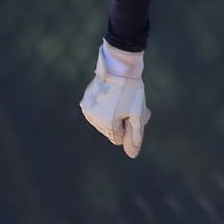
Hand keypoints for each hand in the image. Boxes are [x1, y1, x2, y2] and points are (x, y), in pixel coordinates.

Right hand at [79, 41, 149, 157]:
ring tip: (119, 101)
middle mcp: (94, 119)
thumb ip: (135, 136)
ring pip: (102, 123)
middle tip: (127, 106)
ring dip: (111, 116)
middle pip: (110, 131)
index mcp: (108, 124)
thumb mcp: (138, 114)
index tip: (130, 113)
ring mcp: (87, 110)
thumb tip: (132, 155)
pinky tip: (110, 97)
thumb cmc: (132, 91)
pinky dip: (104, 109)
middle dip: (120, 123)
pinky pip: (95, 113)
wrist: (120, 67)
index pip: (118, 139)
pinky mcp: (85, 101)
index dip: (127, 127)